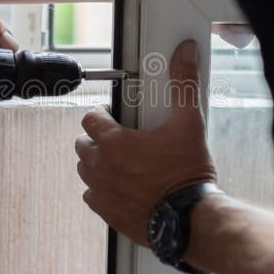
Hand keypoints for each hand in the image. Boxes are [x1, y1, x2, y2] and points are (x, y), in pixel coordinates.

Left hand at [75, 40, 216, 246]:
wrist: (191, 219)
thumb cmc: (188, 174)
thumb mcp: (189, 123)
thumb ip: (183, 85)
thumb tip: (185, 54)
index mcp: (114, 142)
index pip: (89, 118)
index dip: (102, 114)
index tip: (115, 115)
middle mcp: (101, 167)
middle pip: (82, 144)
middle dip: (96, 139)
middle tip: (118, 139)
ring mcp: (101, 192)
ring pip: (84, 170)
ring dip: (96, 163)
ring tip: (118, 162)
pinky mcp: (107, 214)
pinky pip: (91, 197)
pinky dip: (100, 190)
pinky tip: (119, 186)